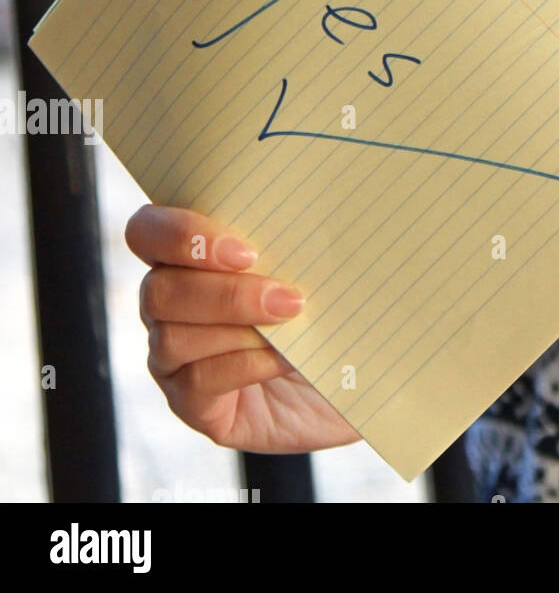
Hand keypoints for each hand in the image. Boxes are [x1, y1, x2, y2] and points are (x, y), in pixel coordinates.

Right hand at [126, 204, 361, 453]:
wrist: (353, 377)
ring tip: (292, 322)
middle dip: (225, 293)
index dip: (181, 235)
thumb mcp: (315, 263)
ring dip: (239, 327)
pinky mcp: (192, 403)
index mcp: (187, 255)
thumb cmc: (328, 307)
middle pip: (159, 290)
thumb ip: (293, 235)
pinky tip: (284, 359)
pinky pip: (197, 382)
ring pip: (173, 337)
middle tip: (287, 297)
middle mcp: (169, 305)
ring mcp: (173, 358)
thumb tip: (312, 213)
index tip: (246, 251)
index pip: (148, 230)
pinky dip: (245, 365)